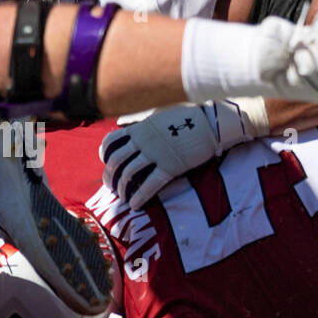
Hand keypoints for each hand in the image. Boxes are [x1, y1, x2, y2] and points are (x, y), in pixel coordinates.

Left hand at [100, 99, 266, 207]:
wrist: (212, 122)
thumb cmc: (188, 115)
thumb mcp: (160, 113)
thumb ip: (141, 120)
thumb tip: (124, 122)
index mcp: (140, 128)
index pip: (111, 141)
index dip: (104, 154)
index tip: (107, 163)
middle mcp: (144, 141)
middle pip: (116, 161)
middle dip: (110, 176)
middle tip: (111, 185)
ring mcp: (156, 154)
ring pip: (129, 174)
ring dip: (122, 189)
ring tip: (122, 197)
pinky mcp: (170, 167)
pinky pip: (149, 185)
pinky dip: (139, 197)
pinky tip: (135, 205)